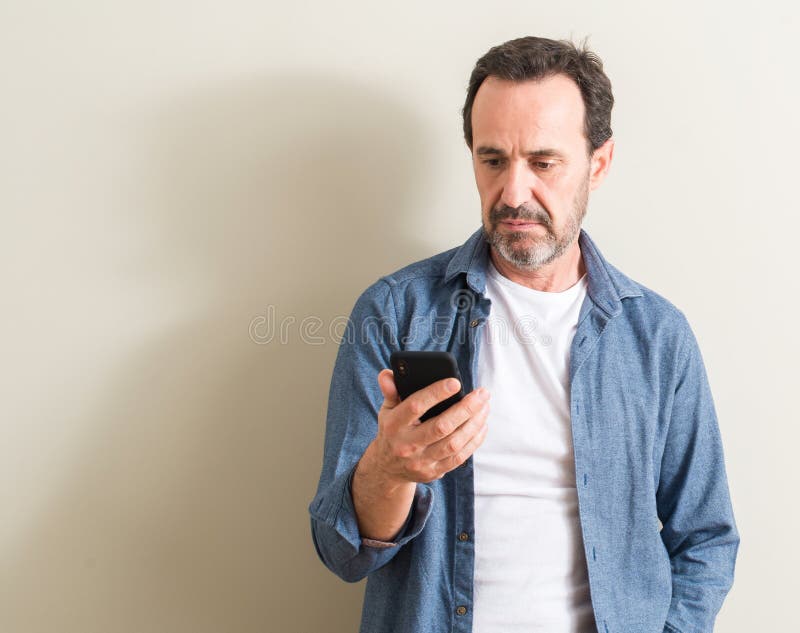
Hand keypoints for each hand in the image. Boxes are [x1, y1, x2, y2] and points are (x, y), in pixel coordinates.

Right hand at [369, 368, 489, 483]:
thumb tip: (387, 374)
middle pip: (441, 426)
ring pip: (454, 443)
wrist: (387, 468)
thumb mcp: (387, 410)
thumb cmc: (393, 430)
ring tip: (485, 407)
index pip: (415, 406)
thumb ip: (390, 390)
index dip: (436, 394)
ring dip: (474, 424)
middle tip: (483, 393)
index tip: (456, 382)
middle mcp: (407, 445)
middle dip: (466, 409)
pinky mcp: (433, 472)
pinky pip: (459, 457)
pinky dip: (474, 440)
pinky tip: (482, 425)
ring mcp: (421, 461)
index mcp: (394, 425)